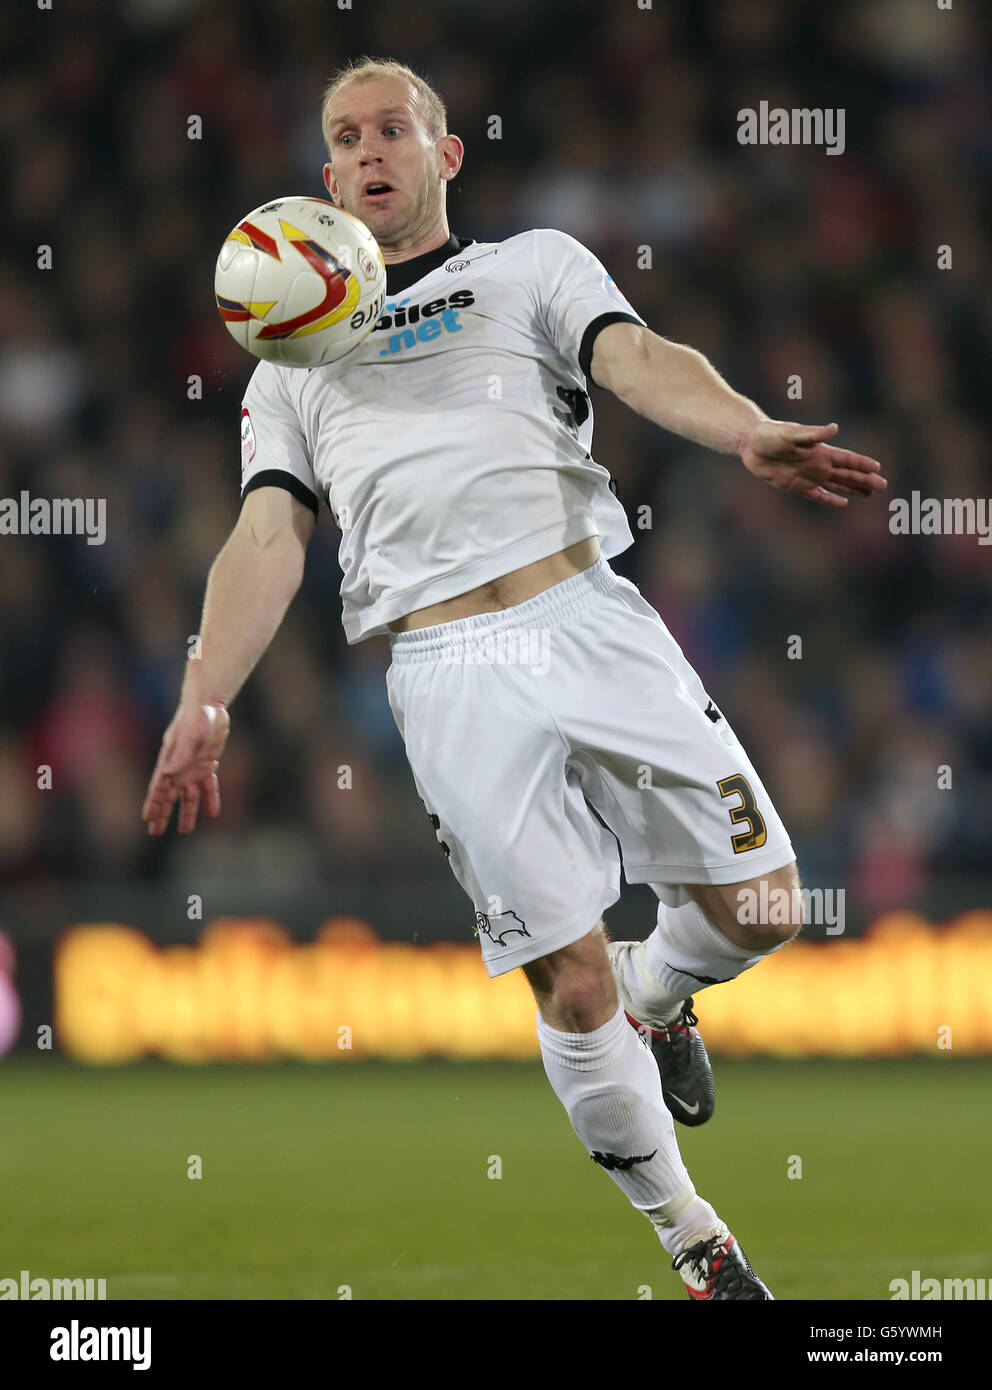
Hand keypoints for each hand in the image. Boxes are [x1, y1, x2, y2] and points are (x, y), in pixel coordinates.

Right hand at [141, 701, 229, 835]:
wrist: (210, 704)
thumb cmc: (196, 716)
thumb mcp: (189, 735)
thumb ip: (180, 754)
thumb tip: (167, 773)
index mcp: (169, 760)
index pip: (158, 786)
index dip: (153, 803)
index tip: (147, 819)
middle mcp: (179, 767)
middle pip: (169, 795)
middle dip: (162, 813)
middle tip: (154, 832)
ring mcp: (193, 766)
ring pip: (188, 795)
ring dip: (186, 812)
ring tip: (184, 831)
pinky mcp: (207, 764)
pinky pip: (209, 786)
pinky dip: (210, 799)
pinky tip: (212, 813)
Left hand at [740, 420, 886, 507]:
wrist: (751, 443)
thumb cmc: (770, 434)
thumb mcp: (790, 433)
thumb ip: (812, 434)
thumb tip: (834, 429)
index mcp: (820, 451)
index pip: (846, 459)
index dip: (862, 464)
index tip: (878, 468)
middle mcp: (818, 464)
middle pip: (847, 474)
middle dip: (864, 480)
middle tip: (883, 486)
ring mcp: (808, 475)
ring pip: (836, 485)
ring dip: (853, 489)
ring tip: (870, 494)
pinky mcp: (796, 485)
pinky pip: (817, 495)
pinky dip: (830, 499)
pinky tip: (843, 503)